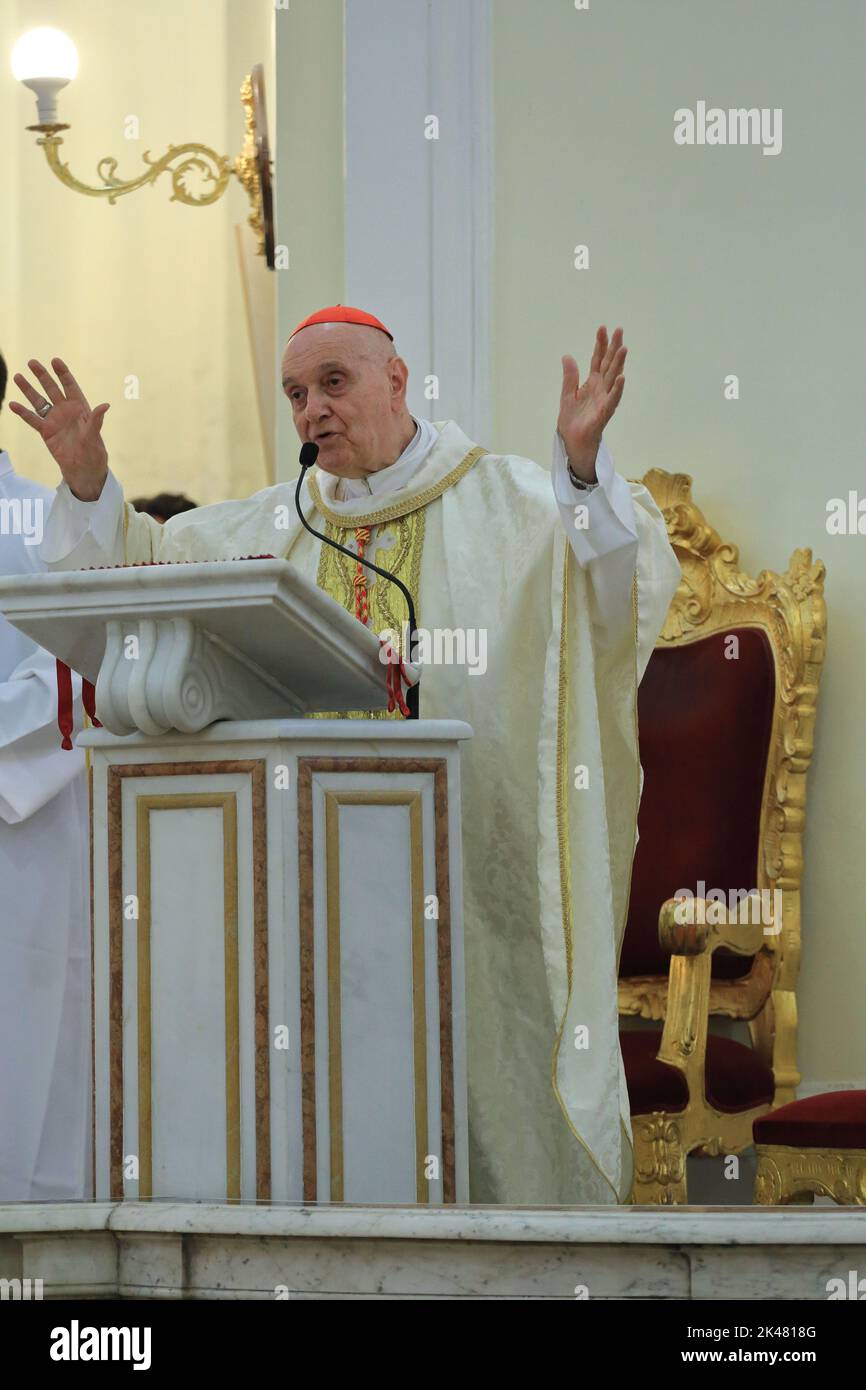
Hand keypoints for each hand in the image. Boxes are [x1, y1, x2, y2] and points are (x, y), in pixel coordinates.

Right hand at [9, 358, 109, 500]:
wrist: (84, 470)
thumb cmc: (94, 453)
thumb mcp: (95, 437)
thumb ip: (96, 420)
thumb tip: (105, 405)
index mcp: (80, 408)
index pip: (71, 387)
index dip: (63, 374)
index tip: (55, 361)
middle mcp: (66, 411)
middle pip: (52, 389)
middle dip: (43, 376)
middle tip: (32, 362)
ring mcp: (54, 420)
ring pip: (39, 401)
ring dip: (29, 390)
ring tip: (18, 377)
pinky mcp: (46, 432)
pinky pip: (33, 420)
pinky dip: (23, 413)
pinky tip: (13, 404)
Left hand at [557, 326, 626, 481]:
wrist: (572, 441)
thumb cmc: (573, 420)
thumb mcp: (567, 394)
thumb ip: (570, 376)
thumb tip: (567, 356)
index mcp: (592, 383)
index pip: (597, 360)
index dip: (600, 345)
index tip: (603, 328)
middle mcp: (601, 389)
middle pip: (609, 364)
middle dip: (614, 348)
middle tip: (619, 330)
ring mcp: (605, 399)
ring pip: (614, 378)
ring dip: (619, 364)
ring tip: (623, 348)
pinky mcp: (604, 412)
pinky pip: (613, 399)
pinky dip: (618, 389)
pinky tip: (622, 378)